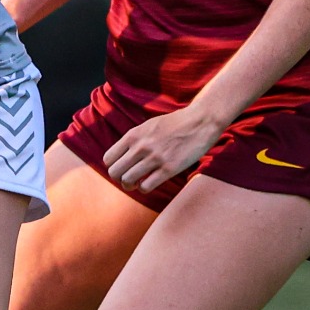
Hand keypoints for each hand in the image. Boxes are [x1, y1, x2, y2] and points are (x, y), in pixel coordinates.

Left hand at [103, 105, 225, 193]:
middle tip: (129, 179)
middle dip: (119, 179)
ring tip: (138, 183)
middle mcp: (141, 147)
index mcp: (133, 135)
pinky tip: (151, 183)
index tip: (123, 168)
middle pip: (114, 172)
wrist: (200, 121)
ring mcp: (154, 158)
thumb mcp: (148, 126)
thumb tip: (121, 155)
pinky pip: (146, 186)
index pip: (108, 159)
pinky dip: (145, 188)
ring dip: (131, 185)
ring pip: (127, 181)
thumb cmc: (175, 124)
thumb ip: (134, 139)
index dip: (113, 167)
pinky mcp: (169, 168)